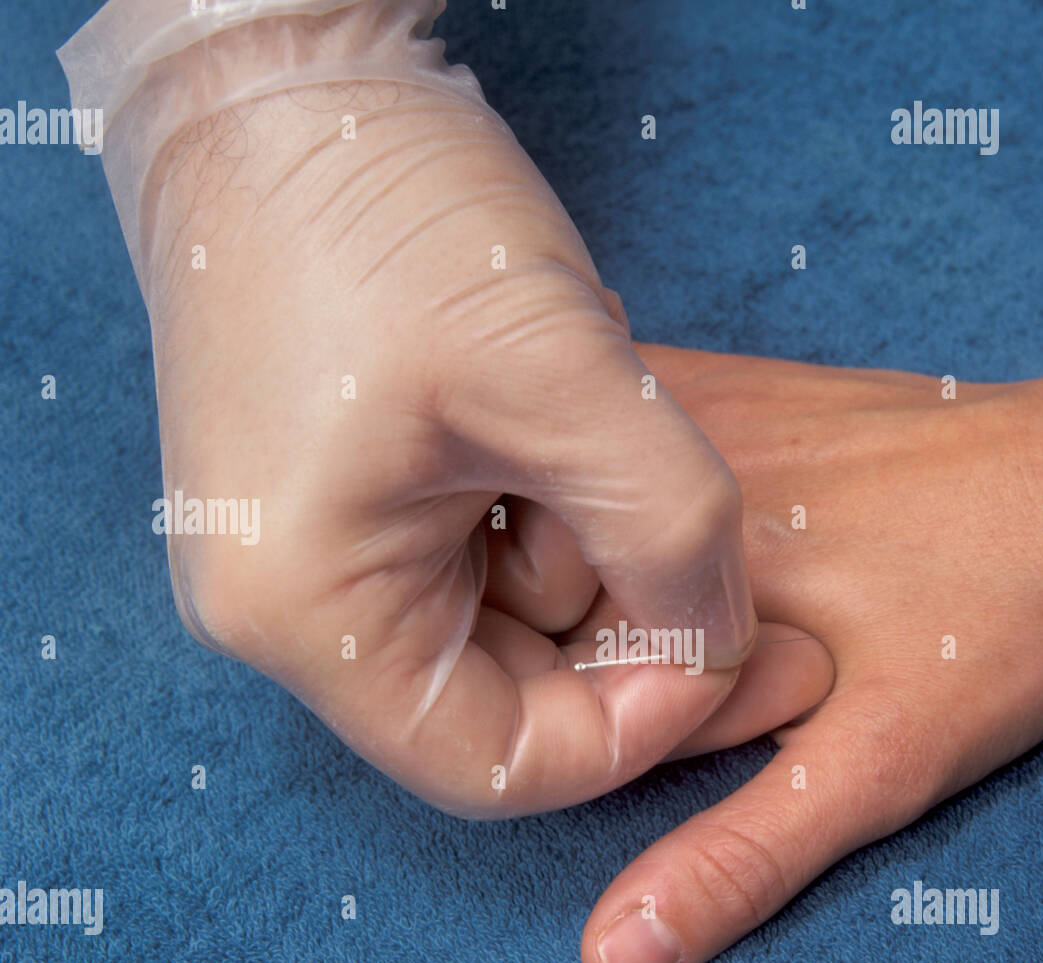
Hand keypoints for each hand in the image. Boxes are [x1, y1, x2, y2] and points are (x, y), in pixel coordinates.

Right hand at [67, 3, 830, 814]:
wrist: (280, 80)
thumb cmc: (380, 211)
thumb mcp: (555, 374)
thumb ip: (668, 528)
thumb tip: (723, 638)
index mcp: (309, 616)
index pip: (500, 767)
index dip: (633, 730)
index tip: (726, 646)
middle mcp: (303, 613)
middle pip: (514, 701)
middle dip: (626, 632)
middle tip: (714, 549)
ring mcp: (332, 558)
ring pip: (517, 626)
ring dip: (595, 553)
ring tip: (597, 425)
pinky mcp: (365, 506)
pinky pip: (493, 559)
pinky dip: (561, 513)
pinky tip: (564, 422)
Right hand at [573, 340, 1042, 962]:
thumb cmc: (1005, 623)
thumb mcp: (878, 765)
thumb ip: (736, 854)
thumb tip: (610, 957)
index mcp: (673, 566)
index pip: (547, 678)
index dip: (627, 731)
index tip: (766, 705)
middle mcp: (657, 466)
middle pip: (542, 595)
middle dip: (616, 655)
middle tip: (792, 646)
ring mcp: (688, 404)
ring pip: (563, 522)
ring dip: (602, 578)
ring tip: (779, 594)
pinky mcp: (722, 385)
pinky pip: (616, 448)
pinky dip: (618, 500)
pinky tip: (716, 533)